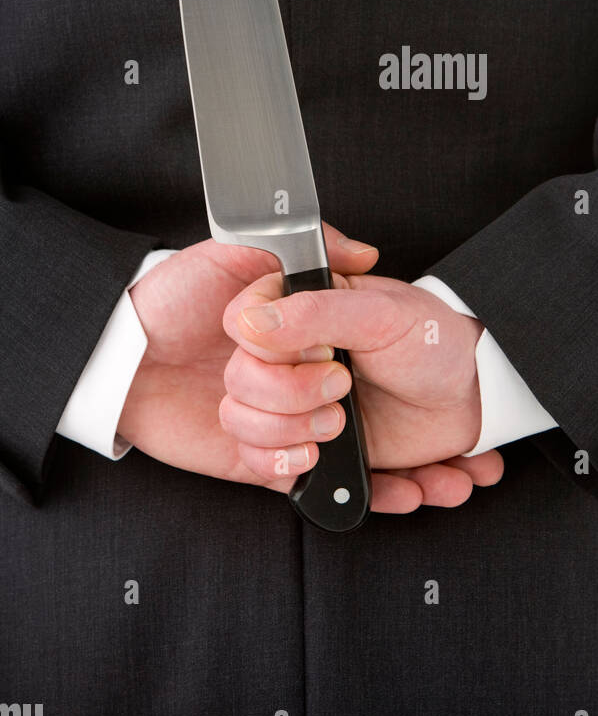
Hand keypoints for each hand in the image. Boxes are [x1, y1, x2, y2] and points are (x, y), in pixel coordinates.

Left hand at [120, 227, 502, 511]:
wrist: (116, 359)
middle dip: (317, 392)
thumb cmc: (169, 298)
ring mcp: (270, 414)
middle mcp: (287, 372)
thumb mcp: (231, 252)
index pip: (336, 347)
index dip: (331, 352)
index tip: (323, 347)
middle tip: (310, 379)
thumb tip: (363, 254)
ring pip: (315, 434)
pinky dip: (284, 462)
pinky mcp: (249, 453)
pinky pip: (287, 472)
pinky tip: (270, 448)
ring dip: (299, 429)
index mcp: (291, 330)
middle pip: (331, 395)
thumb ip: (294, 244)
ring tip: (278, 416)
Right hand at [219, 271, 504, 511]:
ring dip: (309, 459)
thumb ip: (316, 311)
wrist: (480, 385)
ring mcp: (305, 415)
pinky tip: (414, 486)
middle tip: (344, 398)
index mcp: (295, 321)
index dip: (277, 365)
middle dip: (290, 414)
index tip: (331, 362)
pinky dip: (368, 496)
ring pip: (259, 448)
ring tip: (366, 447)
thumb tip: (250, 323)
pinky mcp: (331, 456)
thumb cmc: (430, 336)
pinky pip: (312, 489)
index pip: (241, 342)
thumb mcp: (379, 313)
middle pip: (239, 403)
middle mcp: (288, 368)